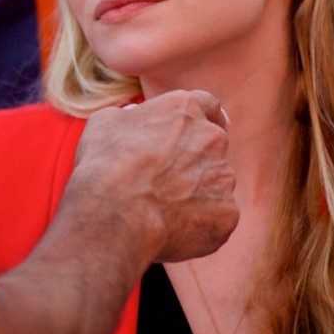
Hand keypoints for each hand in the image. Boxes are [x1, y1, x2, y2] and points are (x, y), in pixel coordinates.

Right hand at [72, 90, 236, 262]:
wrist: (117, 214)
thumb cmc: (106, 164)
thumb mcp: (106, 122)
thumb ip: (131, 116)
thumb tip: (134, 117)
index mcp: (186, 109)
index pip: (208, 105)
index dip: (200, 119)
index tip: (194, 131)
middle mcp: (213, 138)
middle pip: (213, 146)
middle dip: (196, 158)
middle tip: (167, 178)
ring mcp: (224, 177)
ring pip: (215, 183)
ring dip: (197, 191)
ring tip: (162, 207)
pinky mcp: (227, 213)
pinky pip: (216, 217)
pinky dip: (199, 222)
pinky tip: (171, 228)